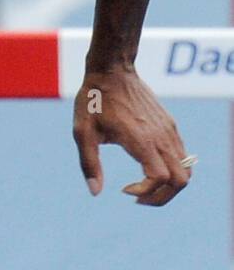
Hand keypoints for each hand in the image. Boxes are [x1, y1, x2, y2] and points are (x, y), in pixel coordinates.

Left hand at [72, 65, 192, 205]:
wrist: (112, 70)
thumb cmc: (94, 101)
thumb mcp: (82, 132)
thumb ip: (89, 163)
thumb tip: (95, 192)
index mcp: (140, 140)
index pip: (160, 178)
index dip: (146, 191)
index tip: (124, 189)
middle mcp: (160, 137)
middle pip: (181, 180)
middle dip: (163, 197)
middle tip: (138, 198)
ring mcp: (168, 130)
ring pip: (186, 169)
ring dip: (169, 186)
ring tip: (145, 187)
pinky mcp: (170, 125)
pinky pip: (182, 155)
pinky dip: (172, 170)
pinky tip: (148, 168)